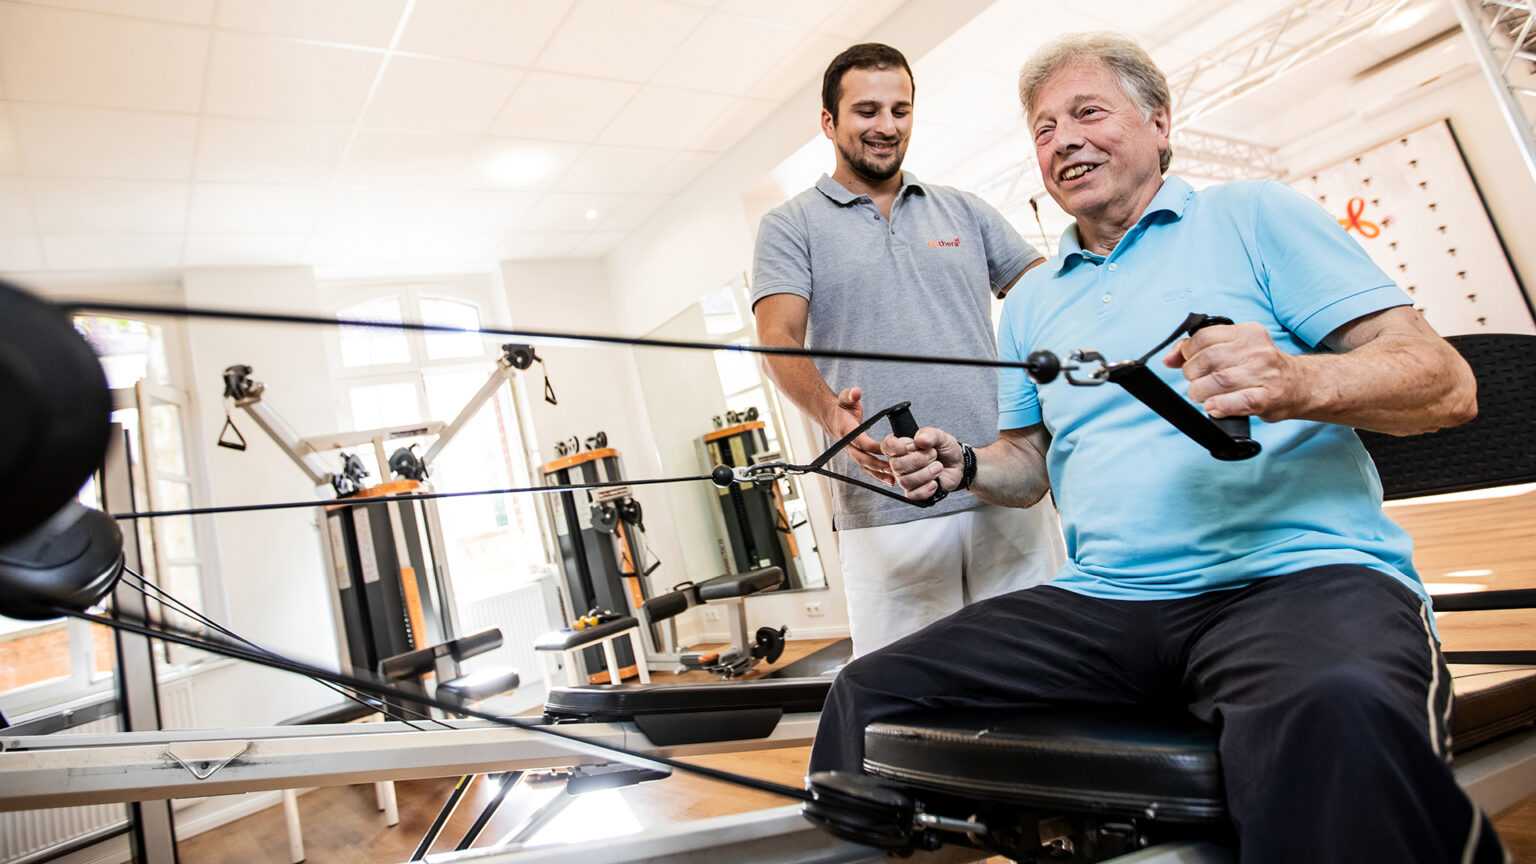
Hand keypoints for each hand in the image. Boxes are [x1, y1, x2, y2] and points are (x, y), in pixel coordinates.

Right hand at [823, 387, 893, 484]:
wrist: (831, 417)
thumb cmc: (841, 408)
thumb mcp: (845, 398)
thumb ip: (850, 395)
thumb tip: (856, 392)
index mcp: (846, 431)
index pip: (860, 441)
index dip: (873, 447)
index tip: (887, 449)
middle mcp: (848, 445)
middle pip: (863, 458)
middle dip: (877, 466)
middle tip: (893, 470)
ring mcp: (852, 452)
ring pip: (865, 467)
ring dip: (878, 475)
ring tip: (893, 481)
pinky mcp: (857, 456)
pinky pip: (866, 468)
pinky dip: (877, 476)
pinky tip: (889, 481)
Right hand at [881, 427, 962, 499]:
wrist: (958, 465)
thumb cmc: (945, 450)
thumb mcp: (941, 437)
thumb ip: (930, 434)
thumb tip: (919, 439)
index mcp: (902, 446)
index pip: (887, 446)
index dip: (898, 446)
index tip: (914, 445)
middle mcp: (900, 463)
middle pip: (897, 465)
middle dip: (919, 460)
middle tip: (933, 455)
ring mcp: (905, 478)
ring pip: (905, 481)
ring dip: (926, 474)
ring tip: (938, 467)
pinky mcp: (913, 492)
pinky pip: (912, 495)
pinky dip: (926, 489)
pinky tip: (934, 482)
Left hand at [1162, 321, 1306, 422]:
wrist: (1302, 385)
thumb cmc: (1262, 368)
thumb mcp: (1236, 350)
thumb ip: (1200, 350)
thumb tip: (1169, 358)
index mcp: (1247, 333)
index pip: (1204, 337)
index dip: (1187, 352)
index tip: (1186, 363)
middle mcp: (1257, 350)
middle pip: (1208, 359)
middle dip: (1192, 374)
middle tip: (1196, 382)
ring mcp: (1264, 374)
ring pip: (1217, 381)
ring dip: (1201, 392)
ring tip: (1203, 396)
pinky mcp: (1268, 397)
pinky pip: (1235, 402)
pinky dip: (1218, 406)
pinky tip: (1214, 407)